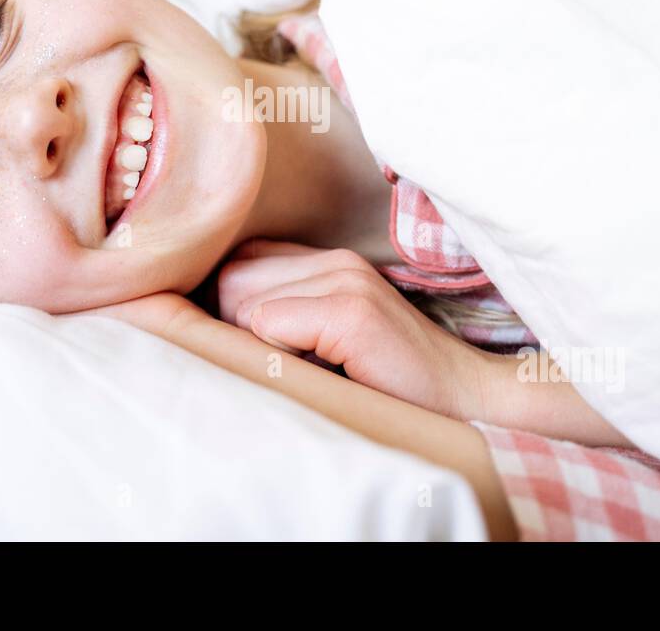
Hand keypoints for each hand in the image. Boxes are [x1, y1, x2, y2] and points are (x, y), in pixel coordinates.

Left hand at [216, 240, 490, 419]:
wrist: (467, 402)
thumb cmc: (388, 382)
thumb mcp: (326, 339)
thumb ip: (278, 315)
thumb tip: (192, 322)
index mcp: (325, 260)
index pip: (234, 262)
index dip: (229, 308)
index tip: (250, 346)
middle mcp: (334, 258)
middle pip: (228, 281)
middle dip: (237, 330)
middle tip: (286, 365)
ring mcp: (345, 278)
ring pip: (242, 303)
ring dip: (259, 347)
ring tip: (309, 369)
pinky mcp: (352, 310)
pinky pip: (267, 326)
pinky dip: (280, 358)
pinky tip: (323, 372)